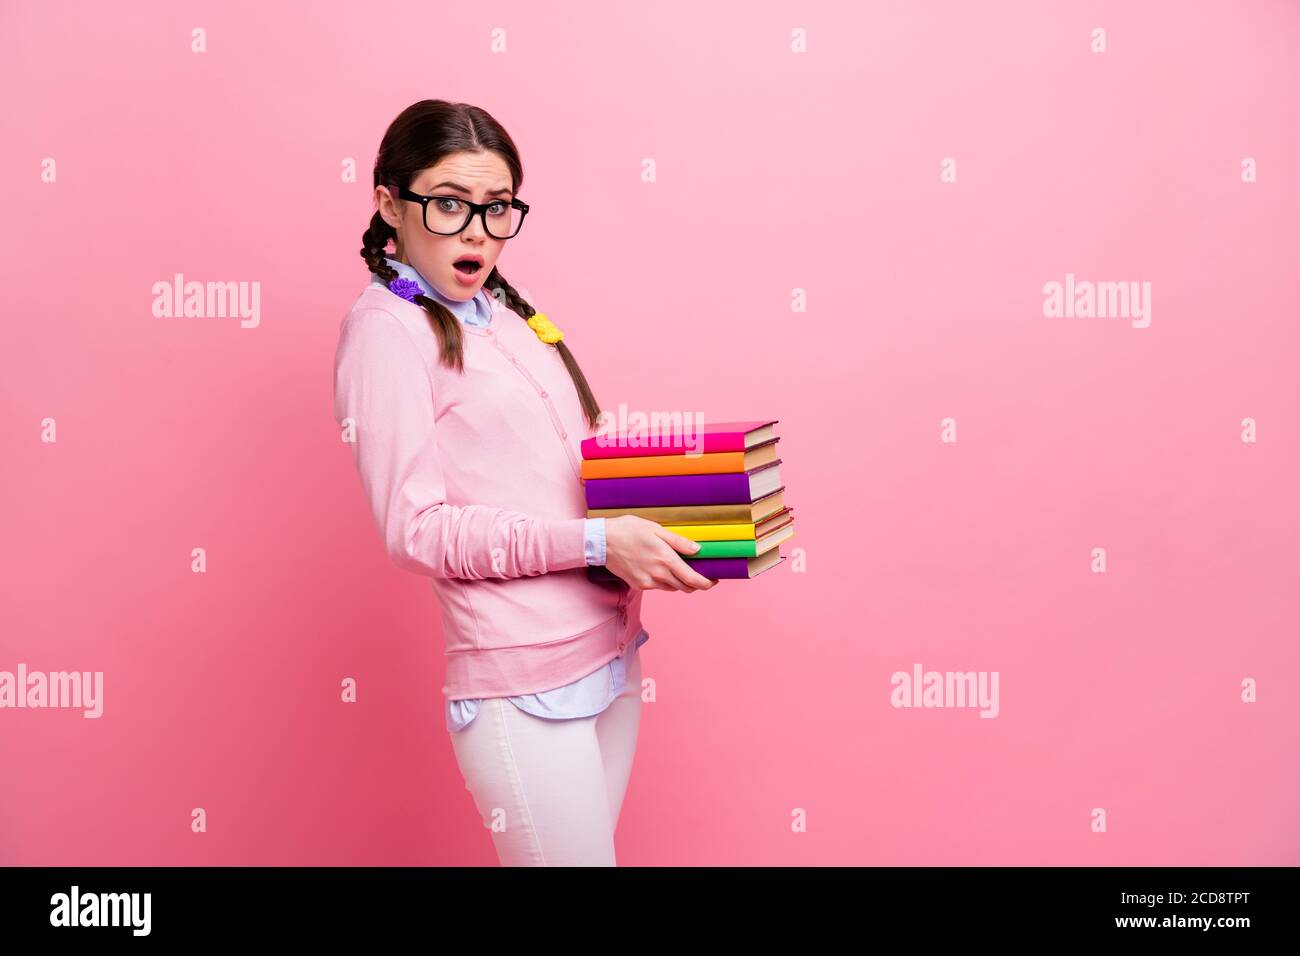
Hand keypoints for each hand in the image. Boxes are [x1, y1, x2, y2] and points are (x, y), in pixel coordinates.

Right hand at [603, 515, 717, 591]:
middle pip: (685, 587)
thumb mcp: (656, 529)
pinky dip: (663, 580)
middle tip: (699, 573)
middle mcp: (658, 575)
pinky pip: (657, 587)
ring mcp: (647, 582)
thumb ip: (679, 542)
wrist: (602, 541)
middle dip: (695, 583)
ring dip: (679, 582)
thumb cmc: (629, 530)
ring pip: (672, 588)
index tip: (713, 580)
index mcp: (665, 560)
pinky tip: (658, 567)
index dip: (707, 583)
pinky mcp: (638, 585)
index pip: (693, 580)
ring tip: (677, 567)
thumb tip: (698, 549)